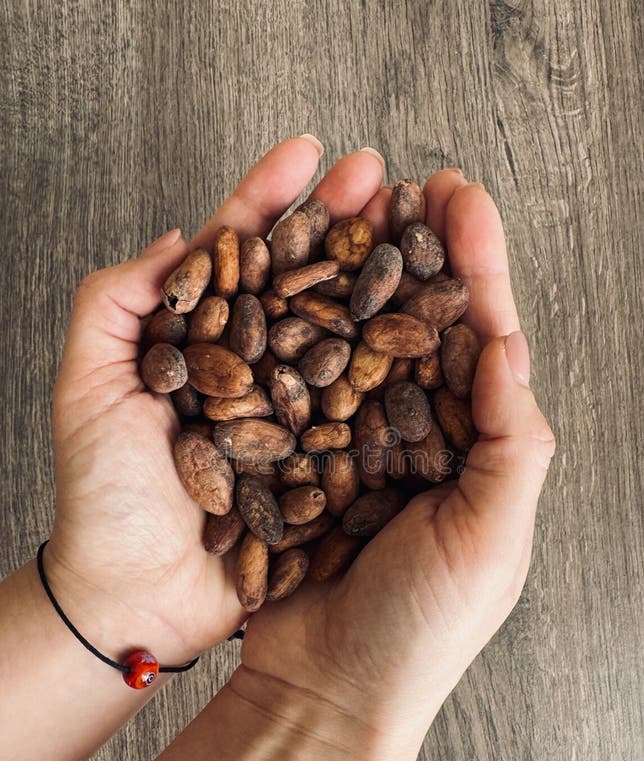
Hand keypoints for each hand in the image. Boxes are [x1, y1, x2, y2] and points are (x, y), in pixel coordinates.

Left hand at [45, 137, 386, 663]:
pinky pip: (365, 406)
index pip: (239, 254)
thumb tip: (171, 238)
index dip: (273, 200)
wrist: (137, 597)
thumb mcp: (86, 388)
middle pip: (303, 281)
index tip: (312, 152)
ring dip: (380, 281)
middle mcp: (254, 368)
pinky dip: (396, 366)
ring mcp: (293, 412)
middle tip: (385, 178)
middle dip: (343, 226)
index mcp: (199, 341)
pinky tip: (429, 326)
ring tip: (420, 233)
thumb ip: (113, 305)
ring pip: (340, 334)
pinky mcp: (324, 460)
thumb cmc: (102, 499)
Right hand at [234, 173, 555, 750]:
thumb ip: (510, 445)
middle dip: (419, 252)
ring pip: (358, 342)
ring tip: (351, 210)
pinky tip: (293, 285)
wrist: (323, 693)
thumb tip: (509, 343)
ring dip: (358, 276)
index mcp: (478, 449)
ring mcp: (354, 443)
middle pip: (420, 326)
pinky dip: (299, 334)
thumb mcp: (490, 543)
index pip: (483, 340)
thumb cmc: (417, 633)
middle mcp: (419, 436)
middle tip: (408, 183)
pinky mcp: (297, 458)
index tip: (461, 200)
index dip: (476, 268)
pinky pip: (300, 385)